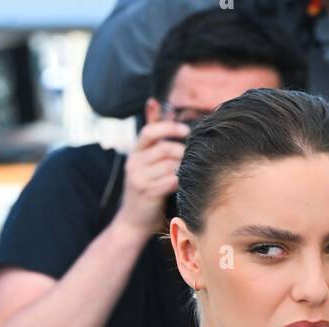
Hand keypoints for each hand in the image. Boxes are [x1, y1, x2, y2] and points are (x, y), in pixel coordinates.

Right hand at [116, 118, 190, 237]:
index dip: (169, 128)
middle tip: (196, 156)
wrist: (132, 222)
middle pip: (164, 148)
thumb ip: (152, 137)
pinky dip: (182, 180)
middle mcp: (134, 163)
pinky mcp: (148, 193)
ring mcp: (139, 178)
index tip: (187, 131)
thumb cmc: (145, 190)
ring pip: (169, 165)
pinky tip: (188, 183)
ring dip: (185, 166)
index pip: (149, 131)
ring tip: (194, 170)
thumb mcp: (143, 162)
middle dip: (183, 151)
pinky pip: (170, 181)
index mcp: (134, 153)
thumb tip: (153, 102)